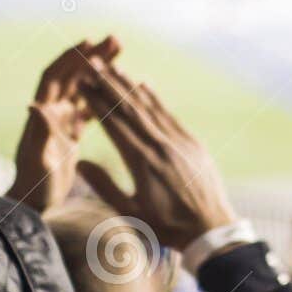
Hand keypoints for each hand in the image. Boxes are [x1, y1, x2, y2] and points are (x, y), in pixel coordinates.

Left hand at [8, 36, 119, 210]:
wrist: (34, 204)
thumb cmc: (36, 186)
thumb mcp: (38, 161)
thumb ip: (38, 133)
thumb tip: (33, 105)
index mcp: (42, 114)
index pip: (55, 76)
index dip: (70, 57)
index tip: (89, 42)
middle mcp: (50, 112)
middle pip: (71, 75)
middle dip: (91, 56)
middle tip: (115, 40)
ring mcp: (60, 121)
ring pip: (82, 87)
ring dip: (98, 69)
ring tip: (120, 53)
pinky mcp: (70, 132)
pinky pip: (88, 106)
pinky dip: (101, 93)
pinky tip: (120, 87)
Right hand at [77, 59, 235, 249]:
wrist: (210, 229)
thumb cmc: (166, 226)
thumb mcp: (130, 212)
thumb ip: (104, 186)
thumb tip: (80, 162)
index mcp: (141, 162)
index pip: (113, 123)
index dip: (96, 101)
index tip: (81, 83)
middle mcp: (159, 145)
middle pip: (129, 108)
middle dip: (108, 83)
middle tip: (91, 63)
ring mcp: (177, 141)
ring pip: (148, 106)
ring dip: (128, 84)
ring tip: (112, 66)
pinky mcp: (191, 142)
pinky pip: (168, 114)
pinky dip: (154, 97)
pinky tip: (143, 83)